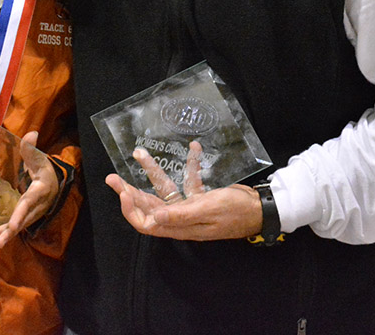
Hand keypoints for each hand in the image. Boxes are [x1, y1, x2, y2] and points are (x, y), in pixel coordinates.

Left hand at [0, 131, 57, 248]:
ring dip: (1, 234)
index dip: (20, 215)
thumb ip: (31, 148)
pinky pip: (13, 228)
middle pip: (22, 221)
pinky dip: (0, 232)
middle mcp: (37, 207)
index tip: (12, 226)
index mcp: (40, 191)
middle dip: (9, 232)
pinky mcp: (25, 219)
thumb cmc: (44, 169)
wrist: (54, 184)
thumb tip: (31, 133)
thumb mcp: (39, 158)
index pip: (29, 204)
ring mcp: (31, 215)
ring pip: (17, 228)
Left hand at [104, 142, 261, 240]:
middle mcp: (181, 219)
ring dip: (154, 171)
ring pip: (166, 190)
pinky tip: (194, 148)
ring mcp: (190, 208)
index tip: (122, 190)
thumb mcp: (207, 210)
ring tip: (140, 152)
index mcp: (180, 227)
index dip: (131, 209)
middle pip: (149, 206)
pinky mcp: (201, 198)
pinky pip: (189, 181)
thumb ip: (180, 215)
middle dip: (130, 191)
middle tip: (113, 177)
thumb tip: (152, 218)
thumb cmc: (235, 211)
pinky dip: (190, 165)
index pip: (146, 223)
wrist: (260, 208)